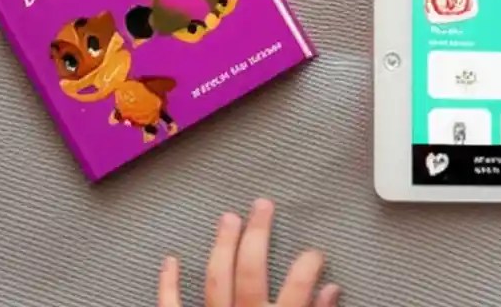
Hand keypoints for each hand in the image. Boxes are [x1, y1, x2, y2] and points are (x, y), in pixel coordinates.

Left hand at [158, 199, 341, 306]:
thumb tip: (332, 289)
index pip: (298, 287)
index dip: (308, 265)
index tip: (315, 251)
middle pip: (251, 271)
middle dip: (257, 234)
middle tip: (262, 205)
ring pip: (215, 280)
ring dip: (222, 246)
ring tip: (228, 218)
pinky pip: (172, 306)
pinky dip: (168, 284)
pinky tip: (171, 259)